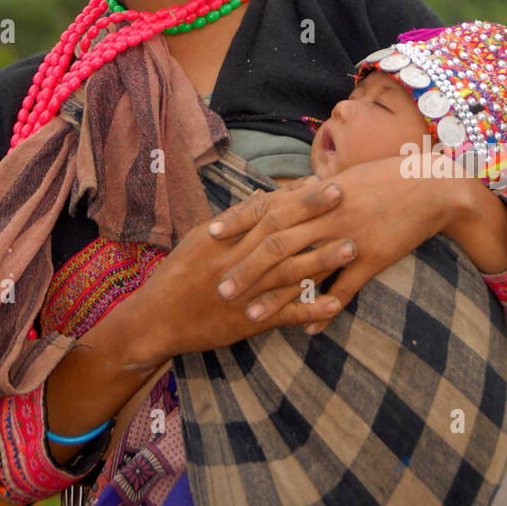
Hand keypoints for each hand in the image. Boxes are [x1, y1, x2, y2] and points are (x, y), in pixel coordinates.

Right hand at [129, 179, 354, 360]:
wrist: (155, 320)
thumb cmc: (177, 274)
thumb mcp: (199, 239)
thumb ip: (235, 218)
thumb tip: (267, 194)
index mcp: (221, 238)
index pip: (262, 210)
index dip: (293, 196)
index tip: (320, 182)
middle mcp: (233, 261)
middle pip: (278, 233)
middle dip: (312, 214)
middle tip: (344, 197)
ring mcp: (243, 292)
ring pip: (287, 273)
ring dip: (321, 260)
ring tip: (351, 247)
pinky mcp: (247, 323)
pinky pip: (284, 315)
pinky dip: (310, 309)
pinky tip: (337, 304)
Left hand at [208, 157, 455, 332]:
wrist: (430, 185)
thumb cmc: (383, 178)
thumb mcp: (342, 179)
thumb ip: (309, 194)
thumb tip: (281, 199)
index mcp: (316, 194)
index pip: (267, 207)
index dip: (237, 221)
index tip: (210, 235)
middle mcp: (327, 214)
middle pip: (276, 243)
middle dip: (245, 267)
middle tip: (219, 289)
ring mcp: (349, 237)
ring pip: (305, 270)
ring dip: (276, 297)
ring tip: (251, 316)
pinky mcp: (373, 259)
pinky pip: (345, 291)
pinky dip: (325, 311)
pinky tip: (307, 330)